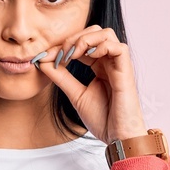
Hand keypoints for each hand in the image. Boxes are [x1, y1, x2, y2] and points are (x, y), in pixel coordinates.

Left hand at [32, 25, 147, 143]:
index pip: (82, 43)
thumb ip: (61, 77)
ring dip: (86, 39)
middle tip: (60, 54)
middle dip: (73, 38)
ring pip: (106, 34)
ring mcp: (119, 65)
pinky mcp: (127, 71)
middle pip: (94, 32)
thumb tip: (42, 61)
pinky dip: (101, 47)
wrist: (117, 137)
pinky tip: (89, 57)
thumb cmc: (102, 119)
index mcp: (99, 66)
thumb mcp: (75, 94)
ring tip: (73, 54)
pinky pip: (118, 47)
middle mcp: (109, 62)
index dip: (63, 45)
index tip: (45, 56)